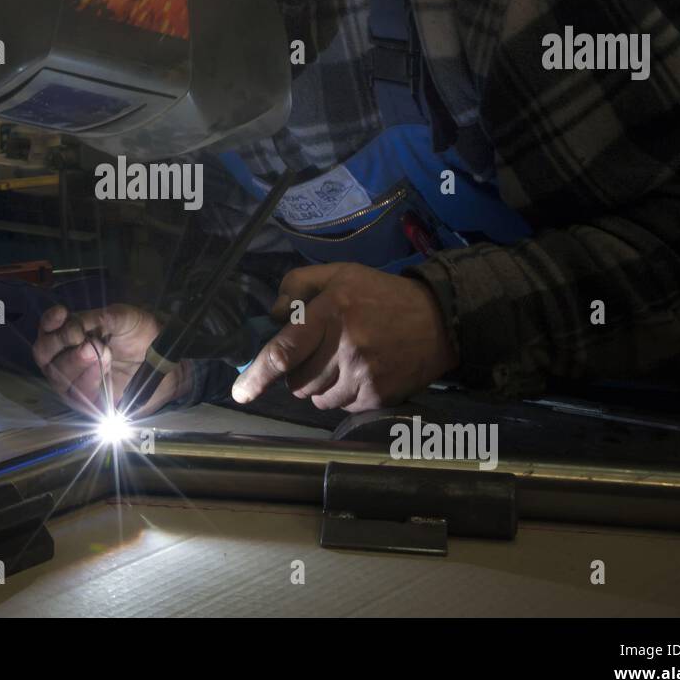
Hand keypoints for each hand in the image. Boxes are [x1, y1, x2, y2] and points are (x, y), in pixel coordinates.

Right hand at [32, 304, 186, 417]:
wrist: (164, 359)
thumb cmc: (139, 334)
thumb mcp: (121, 318)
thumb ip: (96, 318)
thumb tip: (74, 323)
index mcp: (69, 335)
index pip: (46, 330)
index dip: (49, 322)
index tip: (62, 314)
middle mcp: (65, 359)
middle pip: (44, 354)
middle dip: (59, 343)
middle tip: (81, 337)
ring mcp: (74, 382)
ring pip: (58, 376)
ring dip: (76, 362)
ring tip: (102, 351)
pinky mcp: (88, 402)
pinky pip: (78, 395)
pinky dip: (88, 379)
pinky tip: (103, 369)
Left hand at [230, 263, 457, 412]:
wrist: (439, 320)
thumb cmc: (381, 295)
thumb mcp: (341, 274)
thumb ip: (299, 284)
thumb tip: (274, 314)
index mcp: (331, 313)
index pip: (284, 351)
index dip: (257, 376)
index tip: (240, 393)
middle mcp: (345, 347)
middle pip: (297, 381)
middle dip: (297, 373)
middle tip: (316, 355)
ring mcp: (363, 375)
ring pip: (316, 398)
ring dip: (318, 386)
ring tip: (340, 363)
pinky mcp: (377, 396)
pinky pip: (341, 406)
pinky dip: (341, 395)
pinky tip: (358, 373)